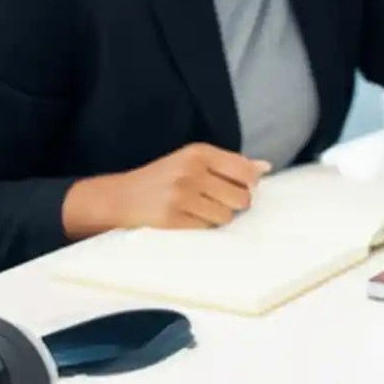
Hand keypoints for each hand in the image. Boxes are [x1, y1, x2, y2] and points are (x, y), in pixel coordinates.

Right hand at [112, 143, 269, 228]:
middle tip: (218, 201)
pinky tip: (188, 219)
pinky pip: (207, 229)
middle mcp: (191, 172)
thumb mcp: (192, 161)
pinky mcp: (172, 219)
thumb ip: (230, 164)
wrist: (118, 197)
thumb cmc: (163, 178)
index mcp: (199, 153)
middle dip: (235, 203)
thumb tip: (265, 168)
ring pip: (226, 216)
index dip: (250, 184)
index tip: (242, 188)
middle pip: (241, 197)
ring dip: (218, 217)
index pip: (245, 171)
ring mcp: (180, 196)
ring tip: (199, 210)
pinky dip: (202, 227)